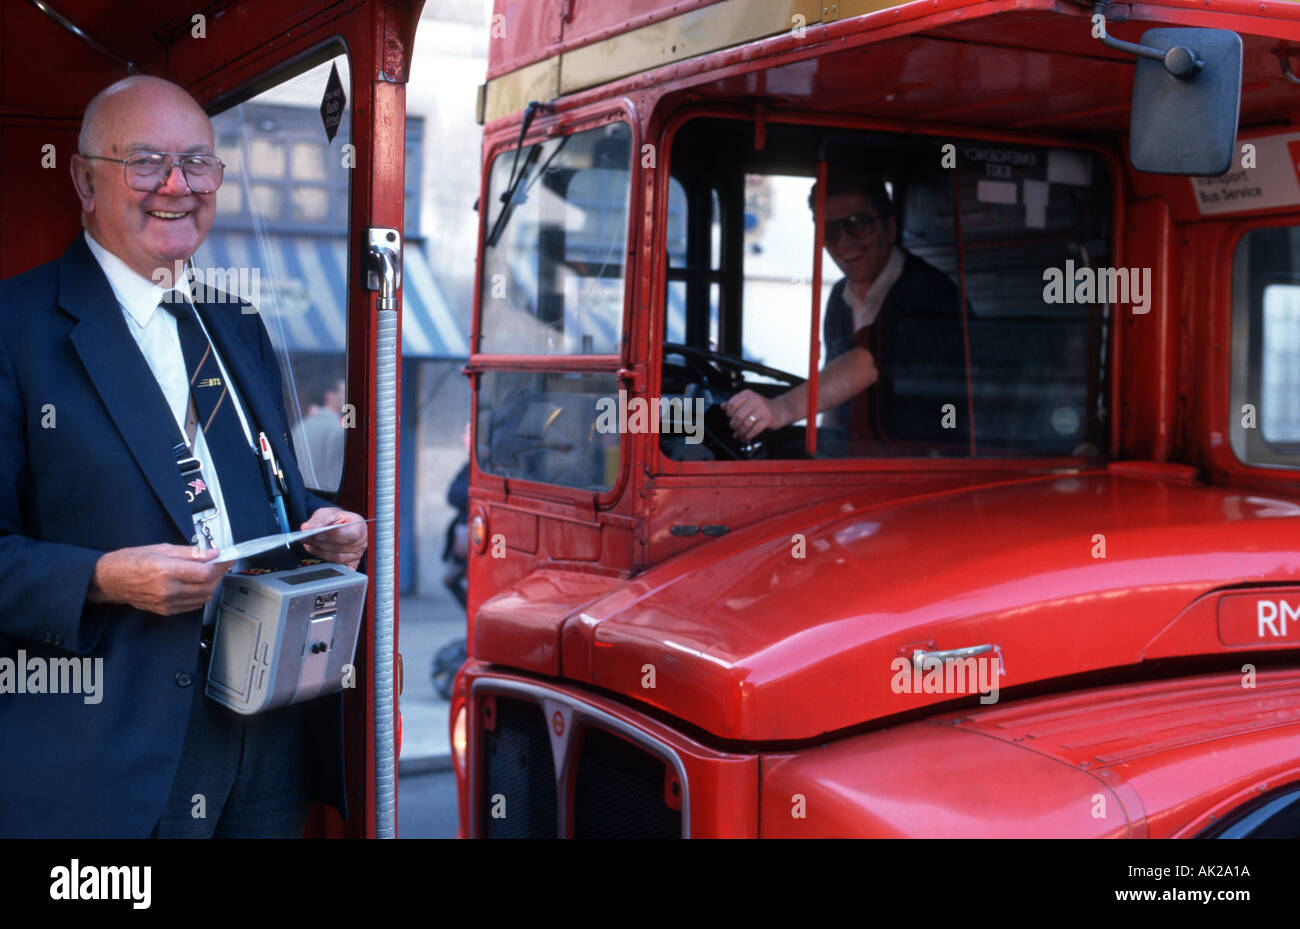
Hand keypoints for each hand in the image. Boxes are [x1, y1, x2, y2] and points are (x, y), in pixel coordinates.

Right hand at [87, 544, 228, 614]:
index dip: (221, 565)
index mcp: (167, 571)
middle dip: (219, 575)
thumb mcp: (162, 549)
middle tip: (219, 564)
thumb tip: (212, 554)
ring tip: (209, 573)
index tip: (227, 559)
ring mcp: (167, 603)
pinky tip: (197, 585)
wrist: (110, 580)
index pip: (206, 573)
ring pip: (203, 598)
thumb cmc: (131, 561)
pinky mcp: (165, 610)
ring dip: (212, 586)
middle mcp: (168, 590)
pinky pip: (192, 606)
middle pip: (208, 586)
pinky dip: (200, 595)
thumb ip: (191, 553)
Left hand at [301, 507, 366, 570]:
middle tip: (306, 540)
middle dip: (322, 544)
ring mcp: (357, 555)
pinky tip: (316, 554)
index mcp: (360, 527)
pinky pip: (337, 567)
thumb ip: (318, 520)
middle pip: (341, 548)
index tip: (316, 535)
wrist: (339, 526)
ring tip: (308, 545)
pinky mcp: (350, 565)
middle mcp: (361, 543)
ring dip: (320, 552)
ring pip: (337, 558)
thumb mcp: (328, 513)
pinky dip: (326, 562)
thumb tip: (306, 528)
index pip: (349, 535)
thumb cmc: (336, 519)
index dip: (333, 536)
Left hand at [724, 390, 789, 442]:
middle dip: (734, 425)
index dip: (728, 413)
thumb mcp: (747, 401)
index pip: (732, 404)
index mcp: (748, 394)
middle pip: (738, 416)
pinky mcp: (768, 418)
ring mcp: (762, 409)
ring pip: (746, 424)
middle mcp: (755, 400)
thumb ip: (734, 403)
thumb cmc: (761, 406)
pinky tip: (746, 437)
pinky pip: (755, 429)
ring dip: (740, 432)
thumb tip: (722, 406)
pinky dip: (748, 435)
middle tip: (733, 428)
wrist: (780, 409)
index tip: (729, 417)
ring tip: (738, 435)